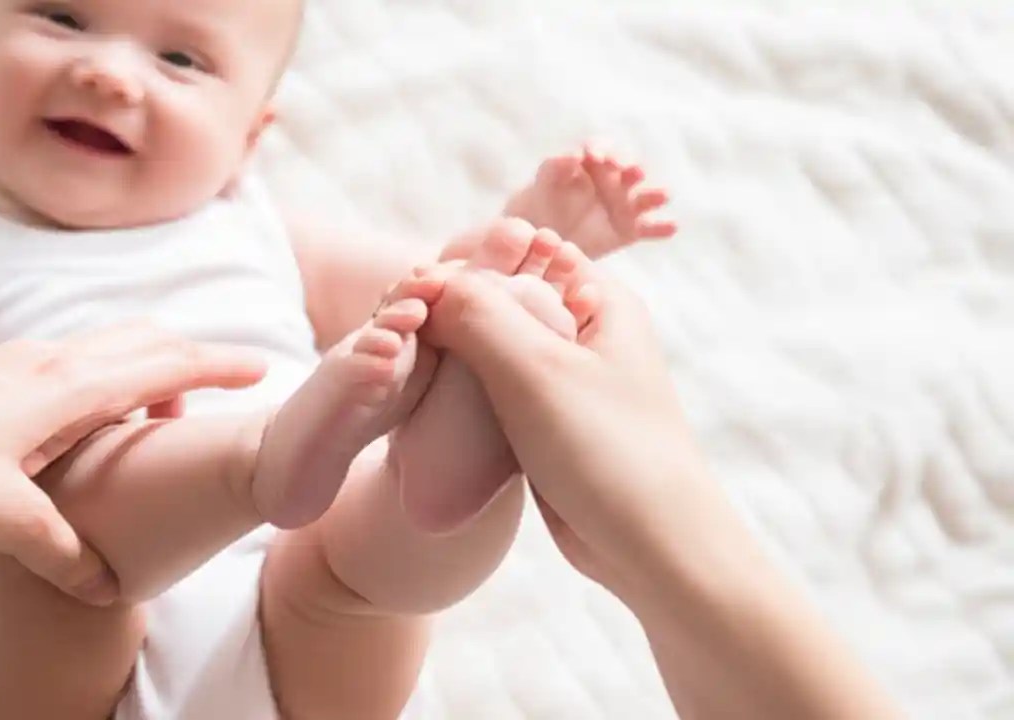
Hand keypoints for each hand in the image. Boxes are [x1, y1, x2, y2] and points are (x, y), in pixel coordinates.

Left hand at [0, 322, 265, 604]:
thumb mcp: (6, 526)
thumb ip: (63, 550)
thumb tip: (98, 582)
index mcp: (60, 387)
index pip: (162, 361)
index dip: (219, 363)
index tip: (264, 365)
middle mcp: (38, 361)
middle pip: (136, 339)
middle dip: (187, 358)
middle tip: (217, 392)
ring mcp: (5, 364)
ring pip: (96, 349)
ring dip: (138, 372)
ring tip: (151, 418)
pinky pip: (59, 364)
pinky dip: (95, 382)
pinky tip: (79, 425)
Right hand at [421, 263, 723, 597]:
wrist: (652, 548)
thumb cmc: (608, 452)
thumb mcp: (536, 370)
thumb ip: (479, 314)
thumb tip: (428, 282)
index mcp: (598, 295)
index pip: (513, 253)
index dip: (459, 268)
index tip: (407, 294)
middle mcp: (584, 326)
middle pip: (498, 298)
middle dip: (448, 312)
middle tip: (394, 330)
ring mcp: (564, 375)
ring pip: (490, 347)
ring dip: (451, 355)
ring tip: (402, 362)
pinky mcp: (547, 419)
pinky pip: (493, 389)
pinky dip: (462, 392)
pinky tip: (429, 400)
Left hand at [504, 146, 676, 259]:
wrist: (543, 235)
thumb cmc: (541, 200)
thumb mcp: (544, 181)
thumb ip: (556, 165)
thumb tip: (575, 153)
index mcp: (594, 163)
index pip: (603, 150)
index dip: (601, 150)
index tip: (594, 157)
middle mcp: (615, 181)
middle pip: (629, 171)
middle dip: (632, 169)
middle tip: (633, 171)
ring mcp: (625, 206)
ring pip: (644, 198)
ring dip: (655, 195)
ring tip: (664, 195)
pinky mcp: (630, 230)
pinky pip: (648, 228)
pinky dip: (661, 228)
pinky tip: (672, 227)